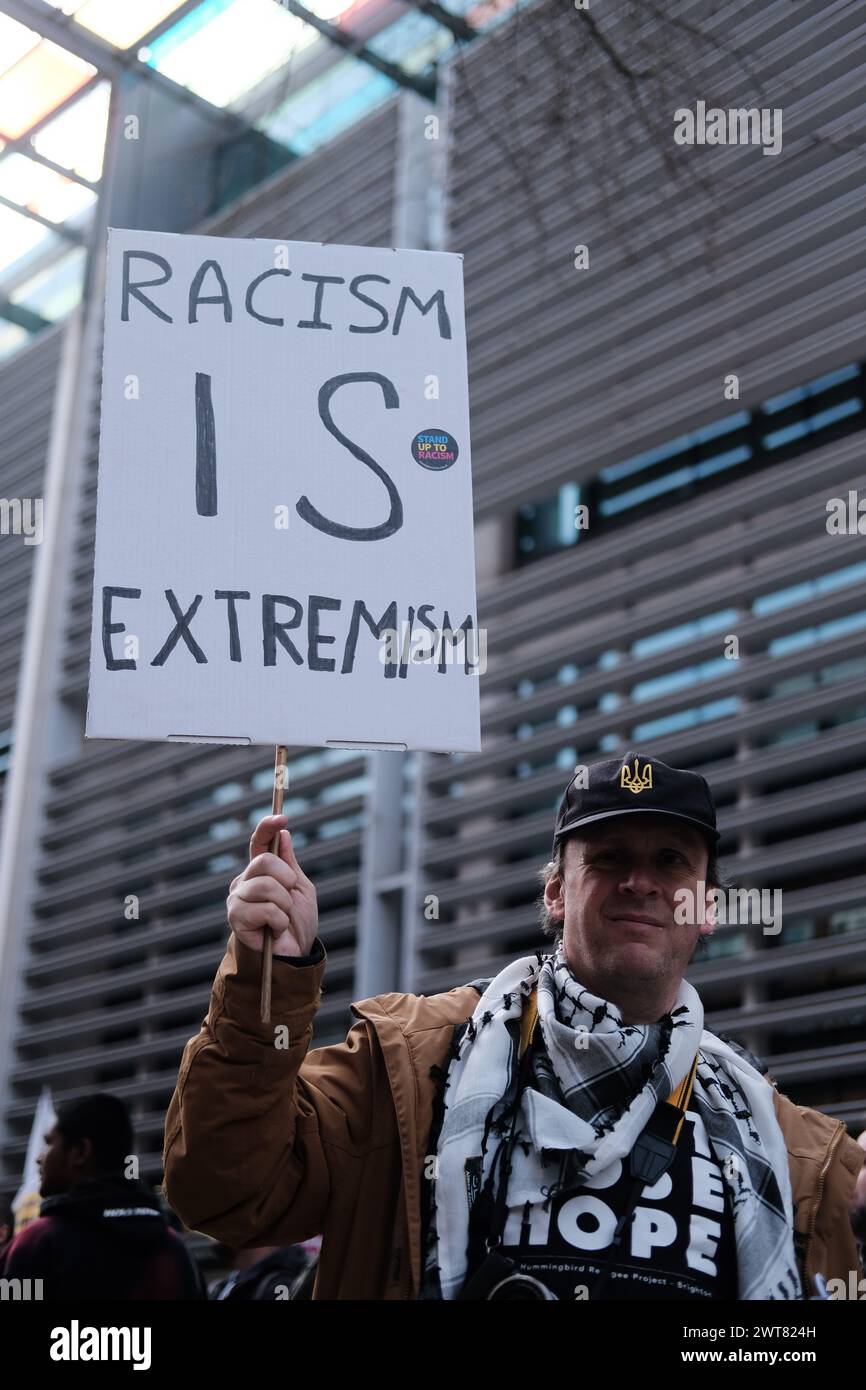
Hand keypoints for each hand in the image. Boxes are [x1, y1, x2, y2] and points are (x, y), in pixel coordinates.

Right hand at [227, 814, 317, 957]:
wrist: (294, 956)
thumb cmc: (298, 924)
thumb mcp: (301, 888)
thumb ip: (290, 863)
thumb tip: (284, 833)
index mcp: (260, 872)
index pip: (258, 842)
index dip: (267, 827)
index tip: (282, 817)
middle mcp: (244, 882)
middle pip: (264, 861)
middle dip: (286, 879)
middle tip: (290, 898)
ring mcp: (237, 899)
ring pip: (267, 886)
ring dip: (285, 905)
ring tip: (283, 920)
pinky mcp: (236, 917)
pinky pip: (266, 908)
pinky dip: (279, 921)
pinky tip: (275, 931)